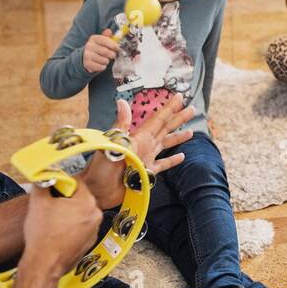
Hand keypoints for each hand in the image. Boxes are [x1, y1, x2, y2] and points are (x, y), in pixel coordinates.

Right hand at [20, 178, 102, 280]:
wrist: (43, 265)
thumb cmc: (42, 236)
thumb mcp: (38, 202)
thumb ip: (43, 184)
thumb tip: (43, 177)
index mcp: (87, 203)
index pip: (77, 182)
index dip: (62, 182)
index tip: (52, 186)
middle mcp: (96, 215)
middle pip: (80, 197)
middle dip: (65, 198)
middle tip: (50, 203)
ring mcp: (94, 230)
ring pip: (80, 212)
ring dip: (68, 212)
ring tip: (52, 219)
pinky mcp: (89, 241)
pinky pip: (81, 226)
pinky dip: (71, 225)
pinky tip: (57, 231)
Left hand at [82, 96, 196, 208]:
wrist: (94, 190)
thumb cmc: (100, 167)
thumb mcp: (111, 143)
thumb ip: (121, 124)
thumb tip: (122, 102)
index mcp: (138, 137)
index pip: (157, 119)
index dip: (169, 108)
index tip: (179, 96)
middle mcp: (143, 146)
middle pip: (165, 129)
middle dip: (178, 119)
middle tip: (192, 109)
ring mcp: (145, 159)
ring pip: (166, 145)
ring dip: (177, 137)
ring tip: (191, 131)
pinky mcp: (145, 174)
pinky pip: (162, 165)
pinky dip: (172, 161)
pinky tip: (181, 156)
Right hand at [83, 30, 119, 73]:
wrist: (86, 56)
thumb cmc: (98, 48)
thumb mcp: (102, 40)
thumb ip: (107, 36)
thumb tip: (109, 30)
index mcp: (94, 38)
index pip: (104, 40)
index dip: (113, 44)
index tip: (118, 48)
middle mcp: (89, 46)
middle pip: (106, 51)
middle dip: (112, 54)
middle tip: (113, 55)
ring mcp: (87, 55)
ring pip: (104, 60)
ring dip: (107, 61)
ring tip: (105, 59)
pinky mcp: (87, 63)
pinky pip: (100, 67)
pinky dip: (103, 66)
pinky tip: (101, 64)